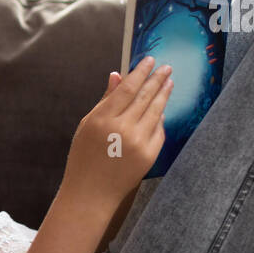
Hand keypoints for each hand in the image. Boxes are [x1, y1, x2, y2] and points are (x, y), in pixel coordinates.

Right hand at [61, 56, 171, 207]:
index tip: (149, 60)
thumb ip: (105, 100)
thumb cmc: (84, 158)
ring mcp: (138, 142)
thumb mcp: (87, 125)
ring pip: (156, 111)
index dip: (140, 72)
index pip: (127, 88)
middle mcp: (122, 129)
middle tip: (166, 67)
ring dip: (164, 94)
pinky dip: (160, 118)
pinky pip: (159, 130)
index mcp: (102, 119)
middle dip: (157, 79)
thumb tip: (118, 76)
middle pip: (145, 96)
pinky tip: (161, 109)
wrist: (91, 192)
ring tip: (169, 82)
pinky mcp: (150, 155)